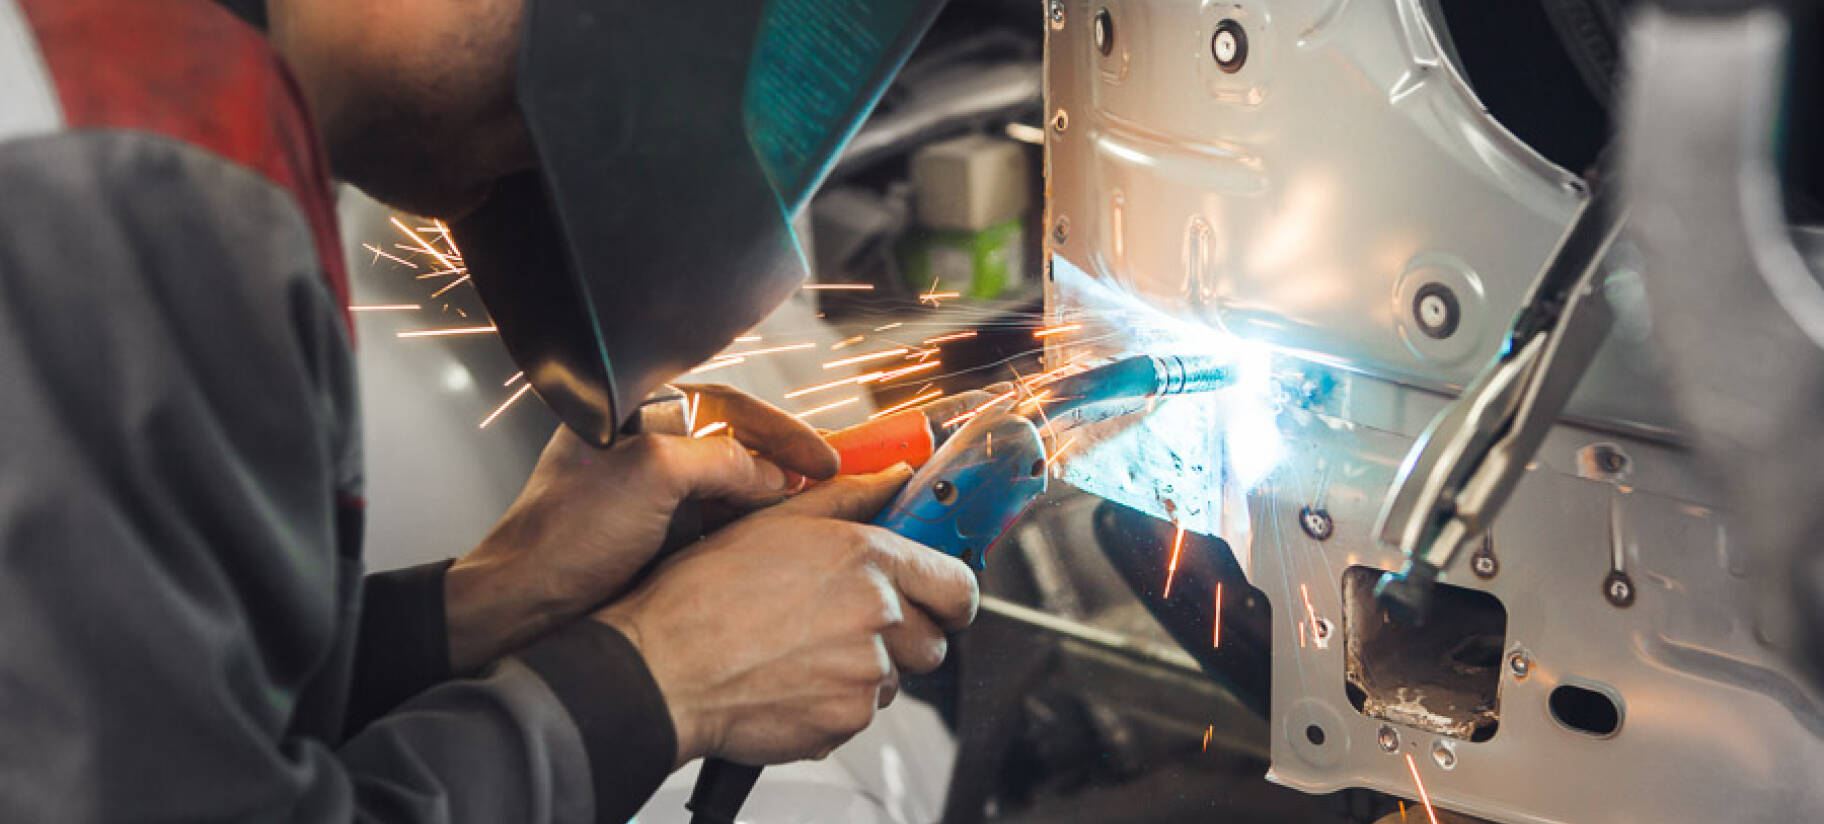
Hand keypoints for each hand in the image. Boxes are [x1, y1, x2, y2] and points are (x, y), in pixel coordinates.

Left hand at [445, 387, 838, 671]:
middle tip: (829, 484)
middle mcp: (642, 444)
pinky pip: (715, 522)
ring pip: (728, 485)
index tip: (822, 457)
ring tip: (812, 514)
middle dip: (782, 462)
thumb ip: (719, 461)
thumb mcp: (650, 477)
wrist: (524, 608)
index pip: (726, 404)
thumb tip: (771, 475)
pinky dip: (748, 529)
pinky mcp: (654, 533)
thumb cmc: (563, 536)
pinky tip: (774, 541)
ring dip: (769, 499)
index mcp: (633, 412)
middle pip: (733, 441)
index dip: (781, 429)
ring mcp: (649, 491)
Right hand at [595, 465, 978, 766]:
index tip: (937, 599)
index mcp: (866, 559)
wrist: (662, 669)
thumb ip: (848, 497)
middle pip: (932, 642)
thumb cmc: (704, 595)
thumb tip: (894, 477)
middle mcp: (877, 616)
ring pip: (892, 680)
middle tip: (848, 628)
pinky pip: (859, 715)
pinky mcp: (844, 721)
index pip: (956, 584)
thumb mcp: (774, 523)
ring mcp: (863, 674)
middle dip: (903, 638)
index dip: (949, 595)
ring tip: (804, 653)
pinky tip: (790, 680)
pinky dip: (834, 704)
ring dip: (863, 671)